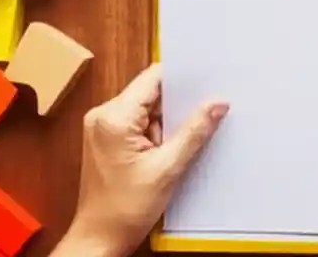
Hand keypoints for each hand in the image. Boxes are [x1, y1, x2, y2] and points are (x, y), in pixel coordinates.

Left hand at [52, 64, 228, 256]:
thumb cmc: (124, 210)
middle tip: (203, 115)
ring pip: (146, 109)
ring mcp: (102, 127)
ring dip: (166, 123)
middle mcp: (103, 116)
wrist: (100, 239)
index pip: (153, 78)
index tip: (207, 83)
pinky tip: (168, 151)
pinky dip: (156, 133)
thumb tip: (217, 104)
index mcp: (113, 117)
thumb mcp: (168, 168)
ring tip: (178, 145)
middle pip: (150, 92)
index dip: (182, 78)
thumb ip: (194, 131)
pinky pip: (138, 123)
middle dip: (177, 105)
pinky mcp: (107, 139)